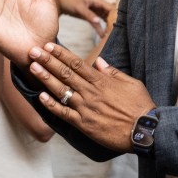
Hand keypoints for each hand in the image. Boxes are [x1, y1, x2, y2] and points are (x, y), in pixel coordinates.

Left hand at [27, 42, 155, 151]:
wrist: (144, 131)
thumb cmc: (140, 106)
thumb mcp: (131, 83)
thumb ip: (113, 72)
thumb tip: (99, 61)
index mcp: (102, 81)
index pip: (77, 63)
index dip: (61, 54)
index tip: (49, 45)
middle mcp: (91, 92)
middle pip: (65, 73)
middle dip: (47, 61)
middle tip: (33, 51)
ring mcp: (86, 108)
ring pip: (61, 90)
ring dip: (45, 78)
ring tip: (33, 67)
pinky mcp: (84, 124)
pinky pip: (64, 113)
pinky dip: (51, 105)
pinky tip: (40, 96)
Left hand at [52, 0, 113, 36]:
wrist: (59, 0)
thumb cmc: (69, 0)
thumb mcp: (79, 8)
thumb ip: (89, 15)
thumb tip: (98, 21)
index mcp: (98, 0)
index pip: (112, 8)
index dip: (116, 17)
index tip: (119, 27)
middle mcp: (99, 5)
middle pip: (110, 14)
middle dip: (113, 23)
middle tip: (116, 34)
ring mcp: (95, 10)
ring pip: (105, 19)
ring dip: (108, 26)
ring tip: (111, 37)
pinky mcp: (91, 15)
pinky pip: (98, 22)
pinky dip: (101, 28)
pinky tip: (103, 36)